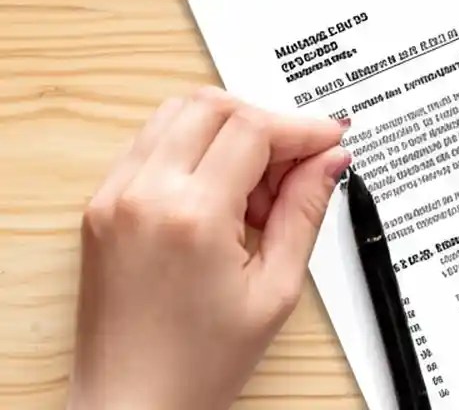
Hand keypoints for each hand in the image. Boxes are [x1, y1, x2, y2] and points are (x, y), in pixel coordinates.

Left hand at [69, 88, 350, 409]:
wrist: (133, 405)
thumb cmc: (196, 364)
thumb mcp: (275, 289)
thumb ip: (306, 211)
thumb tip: (329, 160)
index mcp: (189, 215)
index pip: (253, 128)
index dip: (302, 127)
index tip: (330, 140)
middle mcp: (142, 195)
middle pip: (212, 106)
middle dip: (266, 123)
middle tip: (297, 166)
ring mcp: (113, 197)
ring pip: (177, 114)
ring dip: (228, 132)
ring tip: (259, 189)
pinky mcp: (101, 207)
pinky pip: (151, 145)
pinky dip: (194, 150)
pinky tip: (222, 196)